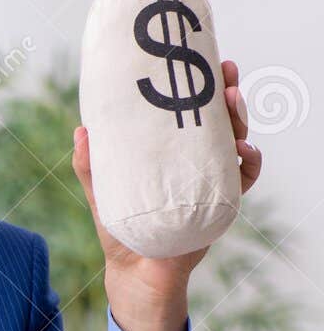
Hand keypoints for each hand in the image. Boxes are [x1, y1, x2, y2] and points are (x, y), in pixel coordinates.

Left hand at [72, 58, 263, 330]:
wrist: (134, 271)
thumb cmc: (120, 227)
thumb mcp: (101, 191)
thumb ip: (90, 164)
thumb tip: (81, 129)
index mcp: (168, 153)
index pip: (187, 113)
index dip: (199, 87)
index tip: (202, 59)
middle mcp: (193, 162)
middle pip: (218, 120)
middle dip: (227, 94)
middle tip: (227, 75)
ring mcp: (210, 180)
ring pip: (236, 142)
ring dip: (240, 120)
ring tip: (233, 103)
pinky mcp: (220, 204)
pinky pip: (244, 179)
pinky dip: (250, 164)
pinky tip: (245, 152)